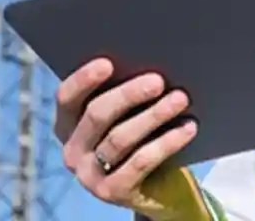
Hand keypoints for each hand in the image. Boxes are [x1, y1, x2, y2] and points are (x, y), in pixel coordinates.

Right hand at [54, 58, 207, 220]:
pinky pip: (140, 162)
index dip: (84, 79)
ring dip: (153, 115)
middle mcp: (72, 150)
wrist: (156, 188)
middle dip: (128, 94)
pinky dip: (166, 142)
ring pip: (120, 138)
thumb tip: (147, 64)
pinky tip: (187, 128)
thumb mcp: (126, 116)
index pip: (67, 97)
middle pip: (97, 115)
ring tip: (180, 98)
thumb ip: (123, 95)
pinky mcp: (112, 191)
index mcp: (68, 124)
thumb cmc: (141, 137)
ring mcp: (89, 175)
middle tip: (158, 80)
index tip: (108, 63)